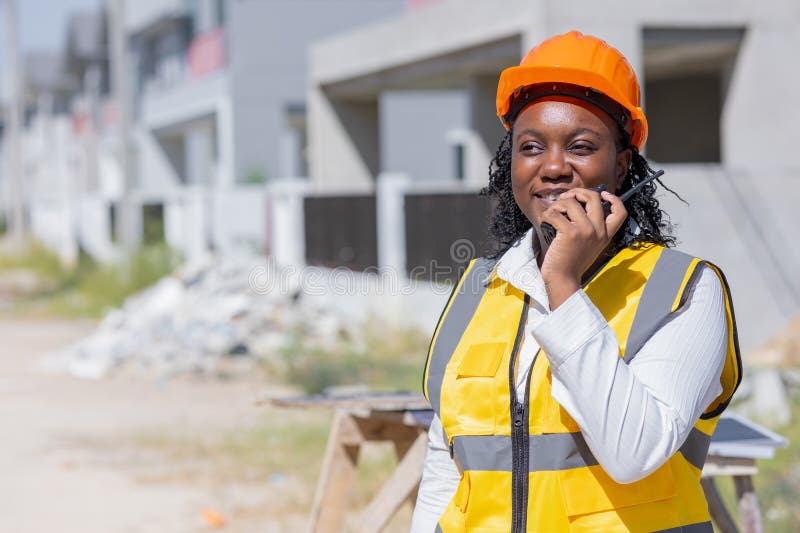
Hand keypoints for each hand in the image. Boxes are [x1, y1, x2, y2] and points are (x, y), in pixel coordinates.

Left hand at [538, 188, 627, 308]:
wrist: (563, 279)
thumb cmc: (571, 262)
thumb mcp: (589, 245)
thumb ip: (590, 228)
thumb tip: (578, 204)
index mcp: (605, 235)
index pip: (620, 212)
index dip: (613, 198)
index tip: (602, 194)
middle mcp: (599, 231)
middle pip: (594, 198)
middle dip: (578, 192)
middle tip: (566, 198)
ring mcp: (586, 231)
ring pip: (571, 202)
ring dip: (558, 204)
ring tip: (553, 213)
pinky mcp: (570, 233)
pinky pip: (555, 213)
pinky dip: (547, 214)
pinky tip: (546, 222)